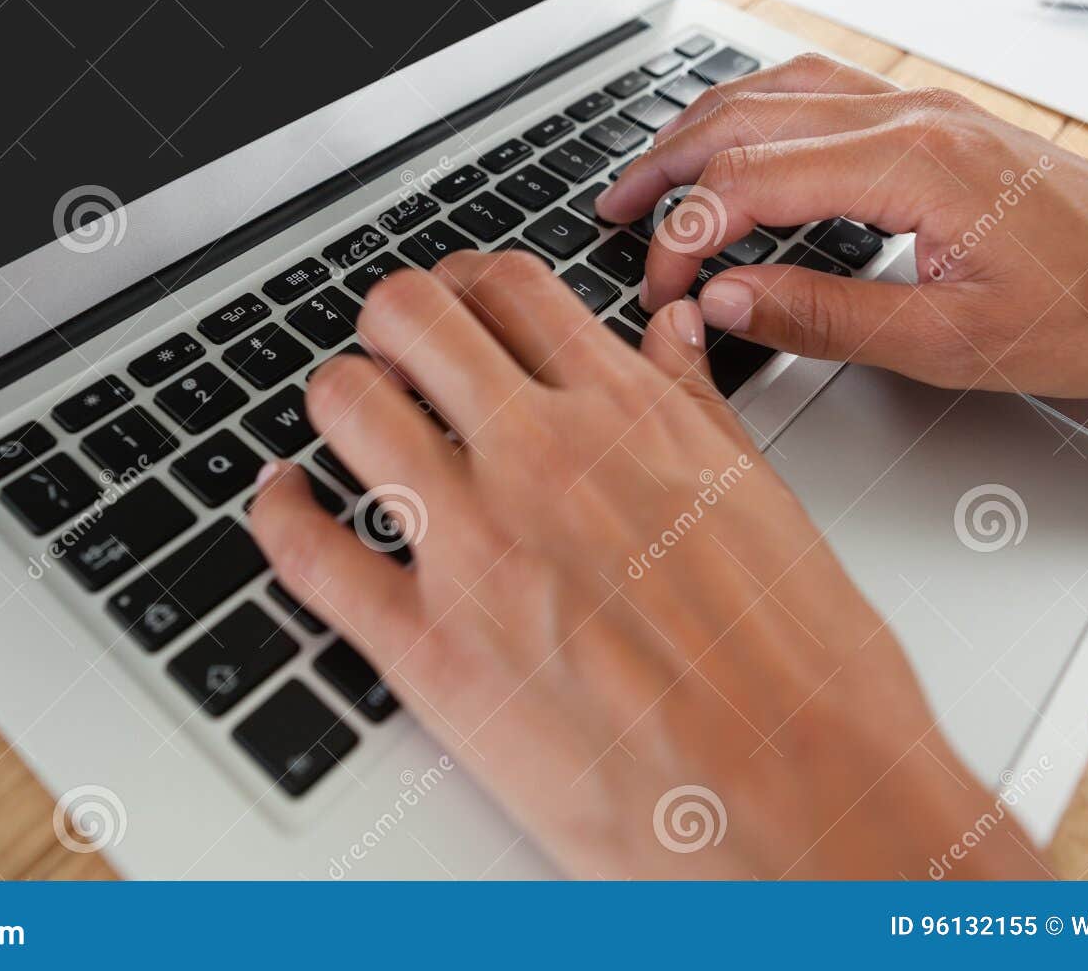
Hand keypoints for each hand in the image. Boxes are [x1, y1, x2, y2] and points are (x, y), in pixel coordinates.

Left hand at [247, 253, 1042, 878]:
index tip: (459, 303)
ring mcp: (476, 549)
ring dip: (339, 396)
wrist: (804, 805)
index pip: (512, 289)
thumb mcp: (766, 506)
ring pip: (348, 405)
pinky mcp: (428, 651)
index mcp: (632, 419)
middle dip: (393, 319)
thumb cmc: (808, 678)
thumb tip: (668, 335)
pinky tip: (284, 503)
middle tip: (396, 348)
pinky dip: (279, 513)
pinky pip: (308, 553)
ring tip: (351, 418)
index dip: (468, 282)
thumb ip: (697, 407)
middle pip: (412, 318)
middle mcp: (544, 460)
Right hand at [597, 53, 1087, 399]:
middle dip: (669, 169)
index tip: (655, 290)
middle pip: (749, 118)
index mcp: (913, 164)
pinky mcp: (939, 124)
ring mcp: (927, 110)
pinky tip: (739, 145)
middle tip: (611, 215)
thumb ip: (825, 318)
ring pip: (780, 94)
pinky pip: (824, 96)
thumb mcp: (951, 345)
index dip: (683, 236)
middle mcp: (914, 117)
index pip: (749, 184)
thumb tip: (724, 302)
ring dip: (706, 131)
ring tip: (652, 177)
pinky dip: (759, 117)